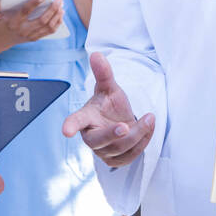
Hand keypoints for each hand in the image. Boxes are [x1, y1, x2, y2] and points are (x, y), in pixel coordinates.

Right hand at [0, 0, 65, 50]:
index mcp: (13, 23)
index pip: (25, 12)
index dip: (34, 4)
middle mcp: (24, 30)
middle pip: (42, 20)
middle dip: (52, 9)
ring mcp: (30, 35)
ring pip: (48, 27)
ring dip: (57, 16)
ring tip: (61, 6)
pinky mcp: (34, 38)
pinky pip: (49, 32)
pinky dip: (56, 24)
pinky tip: (60, 15)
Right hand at [62, 52, 155, 167]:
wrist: (121, 121)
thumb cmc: (110, 105)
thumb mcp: (109, 88)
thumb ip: (103, 73)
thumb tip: (96, 54)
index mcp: (85, 117)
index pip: (75, 121)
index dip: (71, 126)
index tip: (66, 131)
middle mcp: (90, 136)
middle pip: (97, 140)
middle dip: (112, 134)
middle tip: (125, 126)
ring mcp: (102, 151)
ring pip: (119, 148)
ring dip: (137, 134)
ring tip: (149, 119)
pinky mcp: (114, 160)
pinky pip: (130, 156)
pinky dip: (143, 142)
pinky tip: (148, 130)